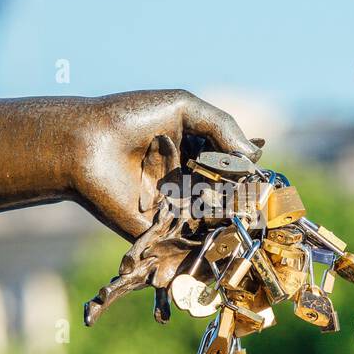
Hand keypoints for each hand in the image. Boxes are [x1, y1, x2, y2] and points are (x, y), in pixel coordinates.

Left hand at [67, 89, 261, 239]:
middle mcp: (189, 184)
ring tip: (250, 224)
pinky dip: (209, 244)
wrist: (89, 143)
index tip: (264, 182)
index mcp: (196, 154)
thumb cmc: (132, 118)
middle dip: (245, 203)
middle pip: (228, 199)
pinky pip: (190, 243)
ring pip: (214, 222)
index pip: (234, 170)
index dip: (249, 176)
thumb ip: (223, 126)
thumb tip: (254, 157)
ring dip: (232, 224)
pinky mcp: (160, 233)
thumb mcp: (185, 108)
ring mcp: (176, 210)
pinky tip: (228, 240)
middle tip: (261, 207)